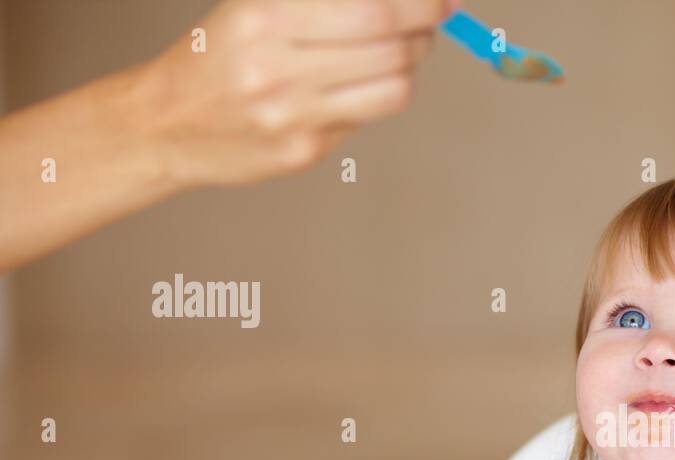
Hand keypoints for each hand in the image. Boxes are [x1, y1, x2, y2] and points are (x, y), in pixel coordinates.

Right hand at [135, 0, 461, 187]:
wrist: (164, 122)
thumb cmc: (218, 56)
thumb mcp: (257, 8)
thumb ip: (322, 4)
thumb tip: (400, 6)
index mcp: (264, 17)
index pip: (371, 8)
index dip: (419, 4)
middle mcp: (275, 66)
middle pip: (390, 45)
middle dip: (424, 29)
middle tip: (431, 19)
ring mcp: (291, 114)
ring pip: (392, 87)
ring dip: (411, 64)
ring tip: (405, 50)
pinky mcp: (301, 150)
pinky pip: (366, 118)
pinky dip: (379, 95)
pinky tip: (366, 83)